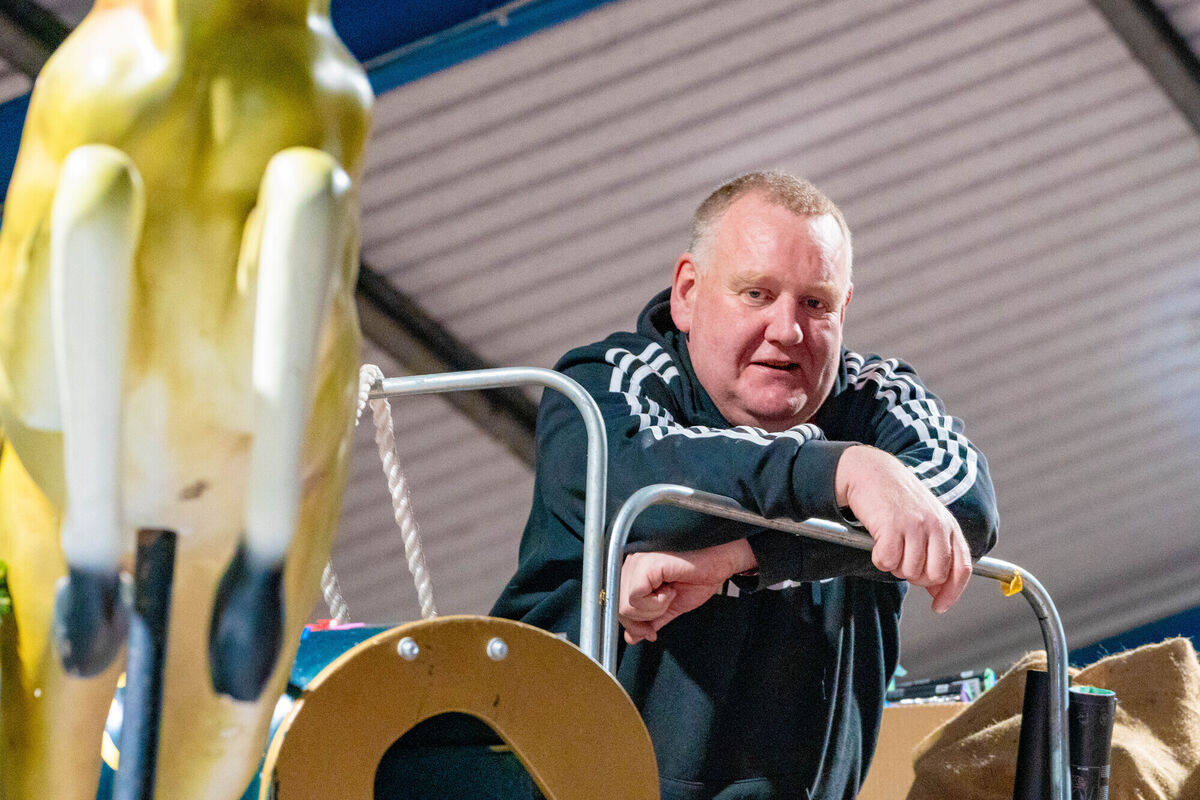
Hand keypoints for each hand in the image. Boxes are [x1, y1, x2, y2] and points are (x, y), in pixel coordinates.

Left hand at [619, 539, 755, 644]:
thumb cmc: (699, 576)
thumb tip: (632, 637)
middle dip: (644, 619)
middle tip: (666, 605)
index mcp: (633, 572)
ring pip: (626, 606)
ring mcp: (636, 562)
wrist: (719, 563)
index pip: (616, 606)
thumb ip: (649, 620)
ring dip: (653, 610)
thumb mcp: (670, 606)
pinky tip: (670, 590)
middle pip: (618, 608)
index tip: (650, 631)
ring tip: (670, 594)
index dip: (633, 625)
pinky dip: (656, 603)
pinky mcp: (646, 564)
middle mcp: (630, 564)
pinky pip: (636, 597)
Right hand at [835, 445, 971, 612]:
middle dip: (916, 577)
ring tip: (889, 546)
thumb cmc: (897, 500)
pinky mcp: (892, 525)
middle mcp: (936, 525)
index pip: (962, 568)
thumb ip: (937, 555)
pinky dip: (879, 559)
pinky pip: (886, 562)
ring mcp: (915, 524)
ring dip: (895, 566)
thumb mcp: (926, 523)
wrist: (871, 471)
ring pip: (909, 572)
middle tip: (903, 561)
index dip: (952, 593)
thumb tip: (941, 595)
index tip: (938, 607)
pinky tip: (878, 543)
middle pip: (934, 575)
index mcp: (948, 526)